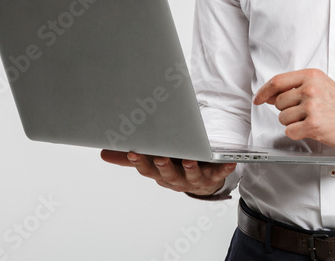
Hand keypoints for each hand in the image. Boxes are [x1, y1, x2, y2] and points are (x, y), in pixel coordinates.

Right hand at [100, 150, 235, 195]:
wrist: (202, 182)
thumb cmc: (174, 168)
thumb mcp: (152, 163)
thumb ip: (129, 158)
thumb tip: (104, 152)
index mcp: (160, 174)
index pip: (146, 169)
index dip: (140, 162)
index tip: (134, 151)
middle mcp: (176, 179)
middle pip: (167, 174)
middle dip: (163, 166)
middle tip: (160, 156)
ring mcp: (195, 179)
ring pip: (191, 175)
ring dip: (190, 168)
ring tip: (189, 159)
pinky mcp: (213, 177)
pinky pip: (219, 173)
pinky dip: (224, 169)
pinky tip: (230, 163)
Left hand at [253, 68, 334, 148]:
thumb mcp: (321, 85)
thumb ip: (297, 87)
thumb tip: (269, 95)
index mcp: (311, 76)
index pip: (277, 81)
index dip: (263, 91)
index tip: (258, 98)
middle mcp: (310, 89)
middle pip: (278, 103)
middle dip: (287, 111)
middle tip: (305, 112)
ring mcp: (312, 107)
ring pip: (282, 119)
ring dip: (293, 123)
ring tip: (311, 120)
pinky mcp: (313, 125)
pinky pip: (290, 131)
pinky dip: (298, 133)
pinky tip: (311, 129)